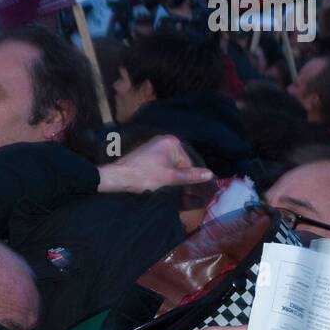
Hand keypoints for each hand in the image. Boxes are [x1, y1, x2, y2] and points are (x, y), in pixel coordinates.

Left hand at [96, 135, 213, 193]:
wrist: (118, 177)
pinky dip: (162, 173)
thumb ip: (191, 176)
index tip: (186, 189)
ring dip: (170, 176)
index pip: (188, 162)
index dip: (188, 177)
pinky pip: (161, 164)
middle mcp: (163, 140)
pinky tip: (157, 182)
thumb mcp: (171, 177)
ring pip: (170, 164)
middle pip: (180, 162)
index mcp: (172, 142)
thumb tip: (210, 174)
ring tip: (164, 186)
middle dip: (179, 176)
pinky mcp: (146, 154)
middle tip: (174, 189)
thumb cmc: (145, 176)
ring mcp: (154, 146)